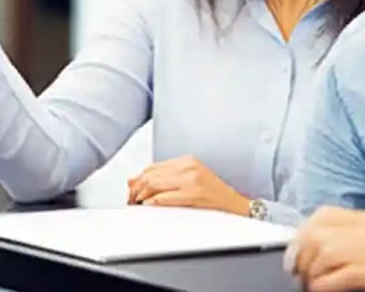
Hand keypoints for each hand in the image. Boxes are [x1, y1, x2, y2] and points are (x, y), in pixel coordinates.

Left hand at [126, 155, 248, 215]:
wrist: (234, 204)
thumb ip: (164, 178)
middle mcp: (188, 166)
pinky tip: (148, 205)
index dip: (138, 178)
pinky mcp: (194, 193)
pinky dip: (153, 201)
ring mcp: (191, 179)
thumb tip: (134, 181)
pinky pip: (166, 196)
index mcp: (187, 160)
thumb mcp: (188, 179)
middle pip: (152, 174)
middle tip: (130, 198)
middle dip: (137, 187)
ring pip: (155, 184)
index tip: (131, 188)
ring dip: (142, 194)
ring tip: (136, 202)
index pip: (153, 167)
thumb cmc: (213, 194)